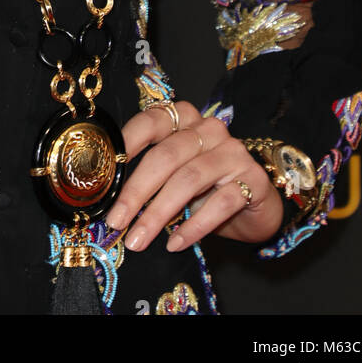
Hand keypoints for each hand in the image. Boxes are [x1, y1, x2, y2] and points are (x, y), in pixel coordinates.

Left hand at [105, 101, 284, 251]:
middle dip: (136, 192)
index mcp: (185, 119)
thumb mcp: (176, 174)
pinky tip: (175, 243)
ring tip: (138, 239)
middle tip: (116, 222)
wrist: (255, 204)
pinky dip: (193, 226)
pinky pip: (219, 203)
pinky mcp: (252, 179)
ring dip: (158, 214)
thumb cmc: (206, 187)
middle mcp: (209, 129)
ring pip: (188, 180)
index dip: (127, 143)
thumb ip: (150, 174)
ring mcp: (232, 152)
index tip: (106, 172)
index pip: (151, 121)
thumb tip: (108, 199)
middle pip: (166, 156)